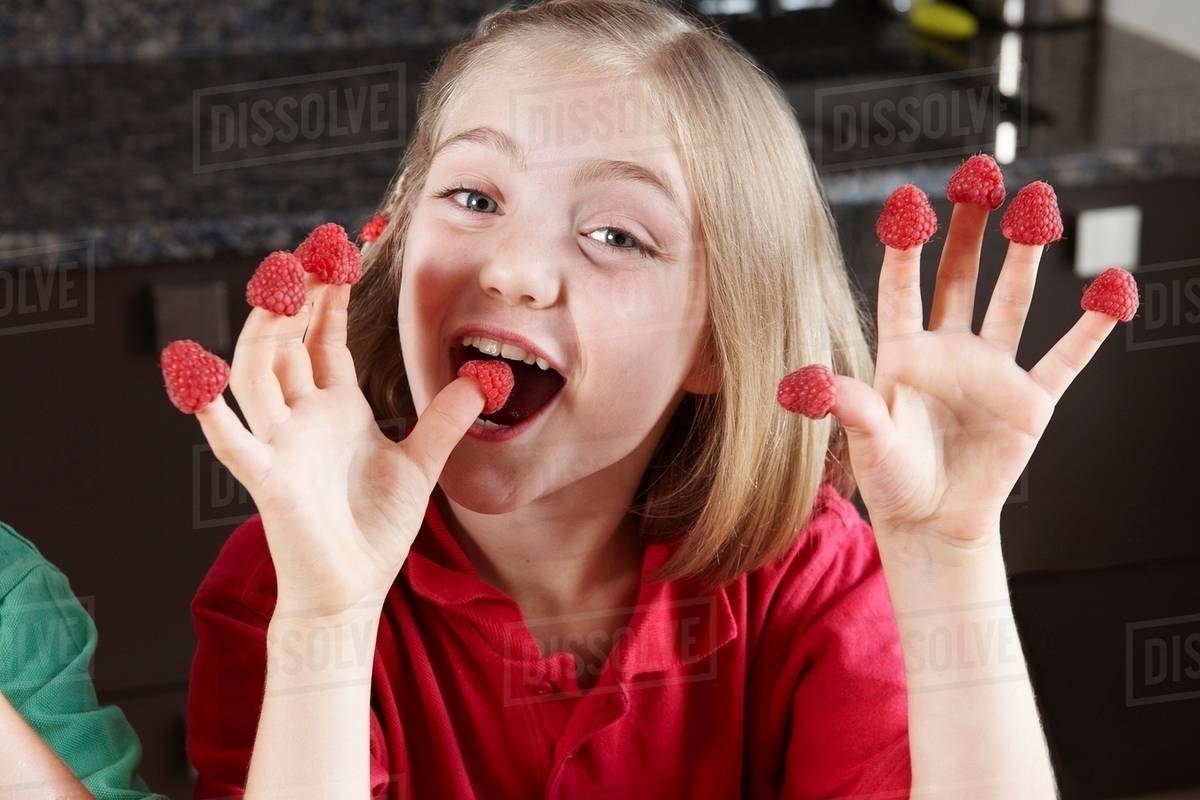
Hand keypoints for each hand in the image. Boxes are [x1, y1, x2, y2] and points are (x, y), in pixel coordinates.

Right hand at [194, 274, 483, 617]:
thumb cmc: (375, 529)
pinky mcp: (267, 479)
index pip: (326, 336)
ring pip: (257, 373)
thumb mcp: (421, 466)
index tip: (346, 247)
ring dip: (265, 329)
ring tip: (282, 284)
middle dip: (300, 293)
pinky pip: (231, 438)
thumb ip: (446, 422)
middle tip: (317, 248)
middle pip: (289, 340)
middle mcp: (302, 416)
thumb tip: (484, 380)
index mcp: (336, 407)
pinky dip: (209, 408)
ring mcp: (280, 444)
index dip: (332, 293)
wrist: (351, 591)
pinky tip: (196, 370)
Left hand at [826, 200, 1131, 545]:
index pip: (901, 289)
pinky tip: (1113, 287)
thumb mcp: (865, 440)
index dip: (904, 248)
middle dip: (970, 229)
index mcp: (902, 354)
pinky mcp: (1030, 400)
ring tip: (1035, 205)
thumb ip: (845, 405)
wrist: (933, 523)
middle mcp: (948, 351)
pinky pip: (1066, 356)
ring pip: (1010, 300)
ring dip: (1023, 256)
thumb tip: (799, 384)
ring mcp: (991, 371)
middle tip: (980, 177)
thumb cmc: (891, 481)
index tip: (908, 202)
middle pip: (959, 277)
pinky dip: (1091, 326)